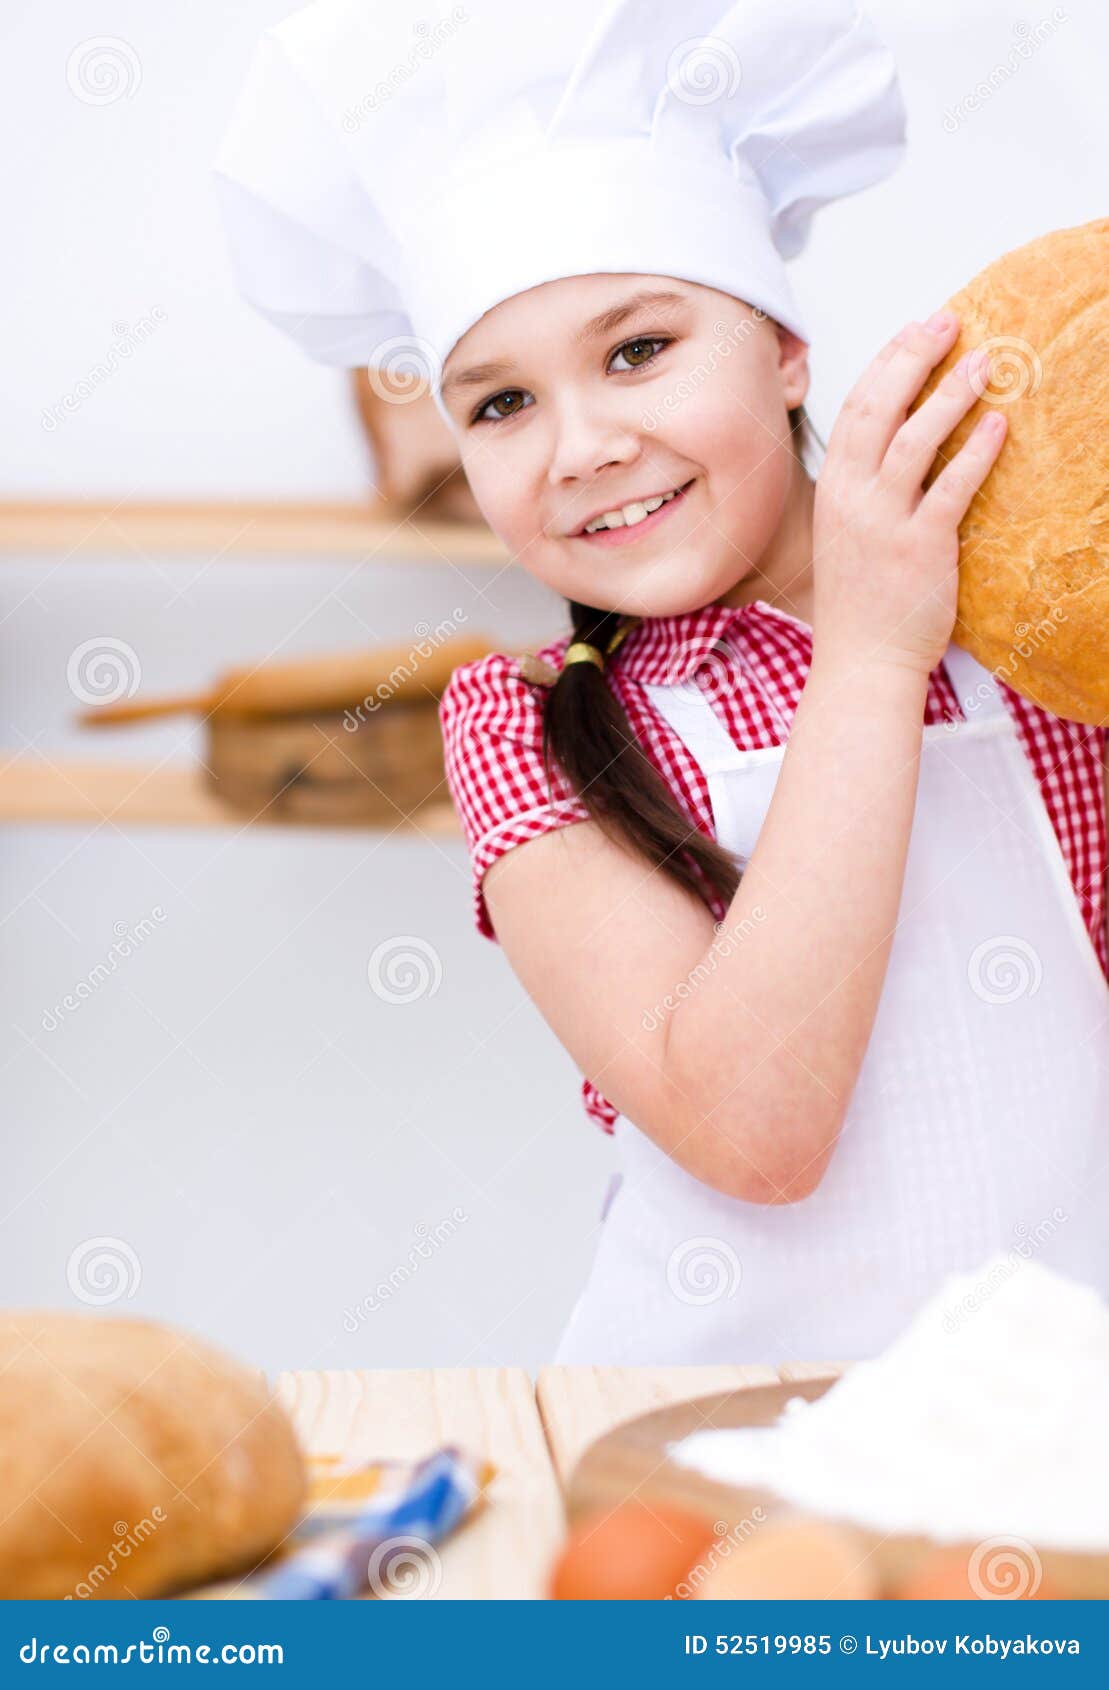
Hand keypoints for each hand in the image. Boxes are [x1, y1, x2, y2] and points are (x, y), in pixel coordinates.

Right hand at [811, 314, 1006, 677]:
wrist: (862, 663)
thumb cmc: (860, 604)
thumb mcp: (845, 534)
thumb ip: (864, 490)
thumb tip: (896, 446)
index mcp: (833, 491)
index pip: (855, 409)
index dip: (886, 362)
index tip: (915, 329)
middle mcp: (852, 500)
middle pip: (880, 409)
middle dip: (914, 357)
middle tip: (949, 322)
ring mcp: (883, 523)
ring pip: (914, 440)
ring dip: (950, 394)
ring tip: (984, 362)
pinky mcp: (919, 548)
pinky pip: (951, 488)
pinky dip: (976, 452)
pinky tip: (998, 424)